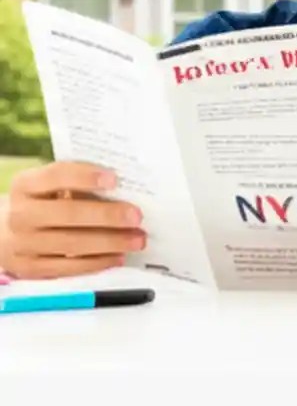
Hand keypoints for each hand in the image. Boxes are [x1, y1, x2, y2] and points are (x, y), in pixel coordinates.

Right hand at [0, 161, 145, 278]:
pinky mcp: (29, 269)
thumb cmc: (41, 204)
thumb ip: (77, 184)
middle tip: (136, 216)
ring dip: (110, 242)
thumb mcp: (48, 188)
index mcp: (25, 185)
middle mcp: (20, 214)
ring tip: (136, 239)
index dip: (86, 176)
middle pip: (67, 213)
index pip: (56, 175)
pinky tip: (118, 256)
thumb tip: (123, 189)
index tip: (115, 179)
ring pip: (71, 244)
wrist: (4, 234)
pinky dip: (97, 262)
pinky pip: (68, 267)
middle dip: (107, 215)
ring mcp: (22, 243)